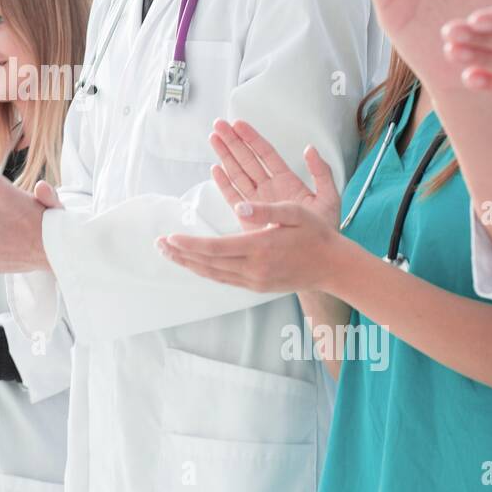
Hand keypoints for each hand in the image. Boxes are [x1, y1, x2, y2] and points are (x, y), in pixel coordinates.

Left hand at [157, 201, 349, 293]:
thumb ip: (266, 209)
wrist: (333, 266)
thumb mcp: (296, 213)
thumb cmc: (315, 235)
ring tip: (169, 254)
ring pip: (212, 275)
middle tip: (158, 245)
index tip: (169, 237)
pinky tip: (194, 264)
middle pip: (207, 264)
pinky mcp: (256, 286)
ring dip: (189, 265)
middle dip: (181, 255)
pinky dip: (205, 272)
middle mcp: (253, 269)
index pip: (214, 248)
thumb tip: (241, 205)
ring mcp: (254, 281)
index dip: (189, 244)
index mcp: (260, 248)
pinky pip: (223, 280)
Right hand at [209, 120, 339, 228]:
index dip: (252, 138)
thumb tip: (310, 149)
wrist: (317, 257)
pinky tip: (216, 169)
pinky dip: (224, 183)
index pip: (266, 154)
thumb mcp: (329, 198)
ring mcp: (258, 201)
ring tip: (213, 138)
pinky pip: (233, 196)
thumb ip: (321, 173)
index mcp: (288, 181)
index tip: (239, 124)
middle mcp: (270, 188)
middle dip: (232, 141)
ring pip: (238, 174)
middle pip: (247, 159)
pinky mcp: (249, 217)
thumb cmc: (325, 229)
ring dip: (225, 156)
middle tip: (219, 124)